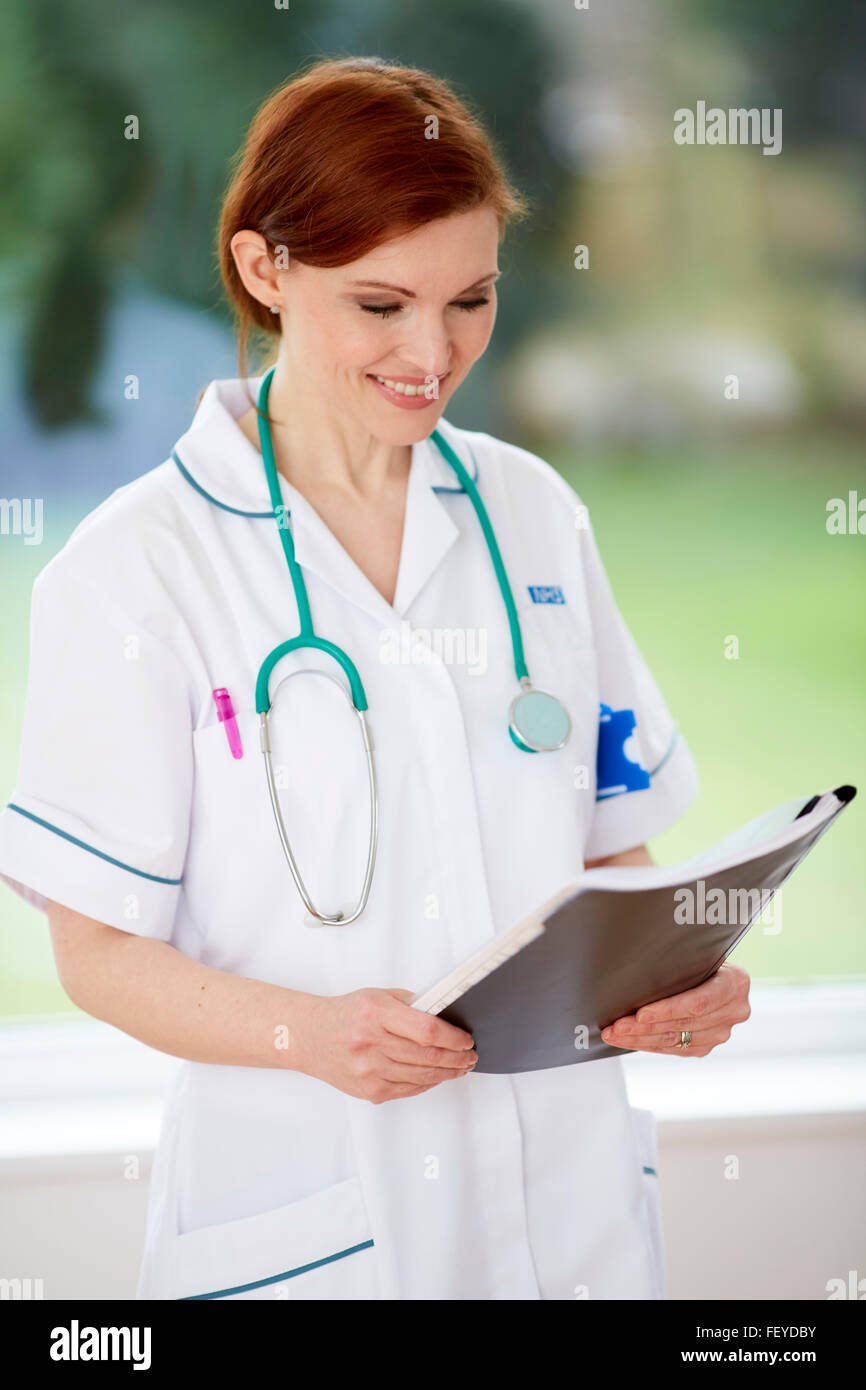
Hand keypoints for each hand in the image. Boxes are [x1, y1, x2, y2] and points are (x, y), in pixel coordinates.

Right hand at [295, 987, 476, 1102]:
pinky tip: (437, 1075)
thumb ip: (412, 1005)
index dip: (453, 1037)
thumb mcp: (378, 996)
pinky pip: (409, 1089)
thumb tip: (447, 1019)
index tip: (466, 1039)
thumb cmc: (346, 1014)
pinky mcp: (369, 1091)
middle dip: (456, 1057)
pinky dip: (428, 1083)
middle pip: (428, 1056)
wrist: (311, 1037)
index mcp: (376, 1014)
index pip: (427, 1030)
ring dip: (448, 1073)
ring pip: (422, 1076)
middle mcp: (370, 1043)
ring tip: (460, 1067)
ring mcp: (369, 1071)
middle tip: (470, 1055)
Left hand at [600, 963, 750, 1057]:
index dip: (667, 1010)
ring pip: (674, 1040)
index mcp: (735, 983)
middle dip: (644, 1026)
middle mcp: (733, 1011)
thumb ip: (682, 961)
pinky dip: (648, 1044)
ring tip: (614, 1034)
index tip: (641, 1014)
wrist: (717, 972)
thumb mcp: (698, 952)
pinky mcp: (707, 1045)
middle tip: (617, 1026)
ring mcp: (721, 1032)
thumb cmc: (702, 957)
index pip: (697, 1002)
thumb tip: (642, 964)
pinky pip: (674, 1048)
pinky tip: (629, 1039)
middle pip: (682, 1024)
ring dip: (639, 1038)